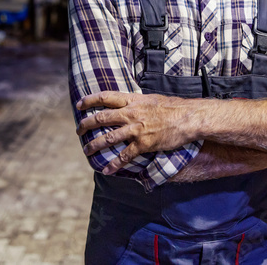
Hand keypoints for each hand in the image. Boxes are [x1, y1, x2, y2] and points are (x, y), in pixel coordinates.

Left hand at [75, 91, 192, 173]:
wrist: (188, 118)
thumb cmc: (173, 107)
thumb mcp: (151, 98)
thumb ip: (137, 102)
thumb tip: (129, 103)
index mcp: (132, 100)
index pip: (105, 97)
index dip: (90, 100)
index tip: (79, 105)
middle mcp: (131, 114)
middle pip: (101, 118)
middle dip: (86, 124)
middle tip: (79, 130)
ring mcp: (136, 129)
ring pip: (108, 138)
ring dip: (94, 145)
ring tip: (86, 150)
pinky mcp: (143, 144)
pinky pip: (125, 156)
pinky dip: (114, 164)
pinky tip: (106, 170)